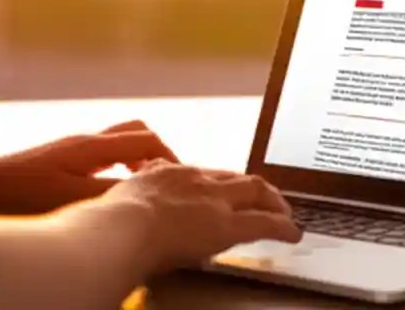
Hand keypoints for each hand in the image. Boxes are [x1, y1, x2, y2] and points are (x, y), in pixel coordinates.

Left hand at [0, 120, 179, 215]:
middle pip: (136, 131)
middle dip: (158, 152)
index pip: (147, 139)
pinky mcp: (61, 160)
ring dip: (139, 161)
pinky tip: (114, 195)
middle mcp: (86, 140)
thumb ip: (112, 194)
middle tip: (168, 182)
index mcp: (93, 146)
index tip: (182, 183)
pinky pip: (105, 156)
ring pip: (119, 143)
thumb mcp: (72, 199)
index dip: (171, 158)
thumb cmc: (21, 195)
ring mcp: (72, 149)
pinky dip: (121, 169)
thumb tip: (148, 193)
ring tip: (146, 191)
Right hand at [102, 160, 302, 273]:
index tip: (226, 192)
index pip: (206, 175)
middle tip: (266, 199)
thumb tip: (139, 186)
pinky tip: (292, 233)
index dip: (222, 184)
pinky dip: (282, 226)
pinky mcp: (228, 224)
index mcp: (170, 172)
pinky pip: (265, 222)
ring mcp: (214, 200)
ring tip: (284, 214)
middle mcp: (197, 179)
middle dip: (254, 188)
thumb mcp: (125, 193)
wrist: (122, 228)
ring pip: (256, 191)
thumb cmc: (112, 221)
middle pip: (236, 177)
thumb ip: (139, 187)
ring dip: (273, 202)